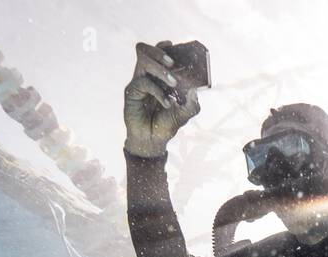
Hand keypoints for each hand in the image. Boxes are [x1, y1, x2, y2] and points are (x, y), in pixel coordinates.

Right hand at [124, 41, 200, 157]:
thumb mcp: (185, 114)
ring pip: (143, 61)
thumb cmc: (166, 124)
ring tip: (173, 82)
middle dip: (159, 52)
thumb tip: (196, 90)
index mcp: (157, 77)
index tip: (171, 44)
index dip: (162, 47)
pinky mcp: (131, 92)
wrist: (153, 141)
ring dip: (160, 69)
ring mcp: (137, 83)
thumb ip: (192, 103)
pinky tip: (167, 103)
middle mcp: (146, 76)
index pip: (156, 54)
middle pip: (144, 51)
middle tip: (172, 63)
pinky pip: (144, 83)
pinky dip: (158, 92)